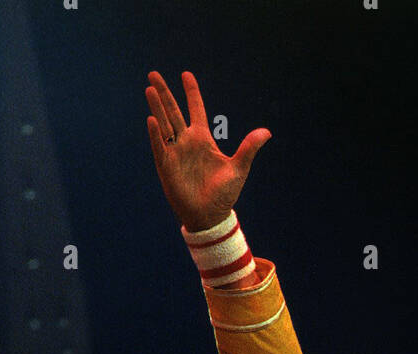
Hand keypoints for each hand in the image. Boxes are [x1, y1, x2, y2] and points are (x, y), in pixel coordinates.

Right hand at [145, 70, 270, 231]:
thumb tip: (267, 132)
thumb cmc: (224, 194)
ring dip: (157, 107)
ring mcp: (175, 153)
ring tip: (149, 88)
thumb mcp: (239, 168)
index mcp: (203, 139)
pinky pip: (160, 147)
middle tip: (153, 73)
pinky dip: (156, 134)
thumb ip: (249, 148)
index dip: (191, 92)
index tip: (186, 74)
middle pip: (173, 112)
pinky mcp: (167, 167)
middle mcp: (187, 142)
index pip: (196, 109)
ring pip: (164, 124)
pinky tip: (152, 119)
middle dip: (164, 93)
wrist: (210, 217)